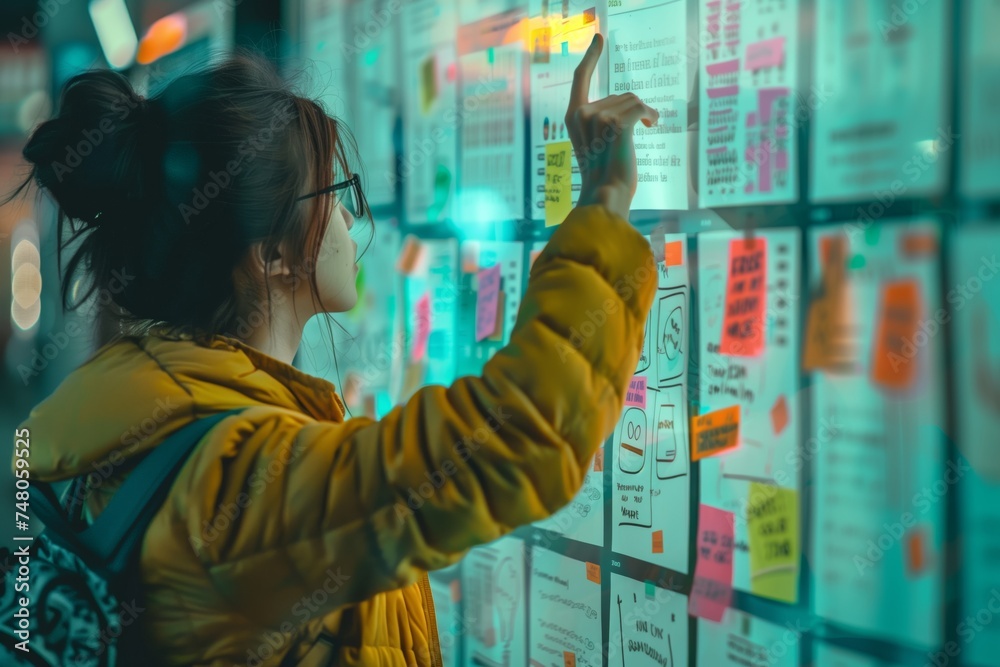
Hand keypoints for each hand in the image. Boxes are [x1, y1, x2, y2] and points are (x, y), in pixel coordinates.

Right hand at [565, 33, 658, 219]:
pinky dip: (651, 116)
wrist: (605, 196)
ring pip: (632, 101)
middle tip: (635, 133)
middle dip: (632, 110)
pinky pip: (642, 108)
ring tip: (643, 133)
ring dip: (643, 115)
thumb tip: (630, 106)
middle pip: (618, 95)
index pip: (580, 79)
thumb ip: (599, 122)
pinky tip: (651, 127)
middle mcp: (582, 114)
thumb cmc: (603, 176)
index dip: (591, 57)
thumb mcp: (594, 143)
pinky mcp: (617, 124)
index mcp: (573, 118)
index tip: (598, 39)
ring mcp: (599, 118)